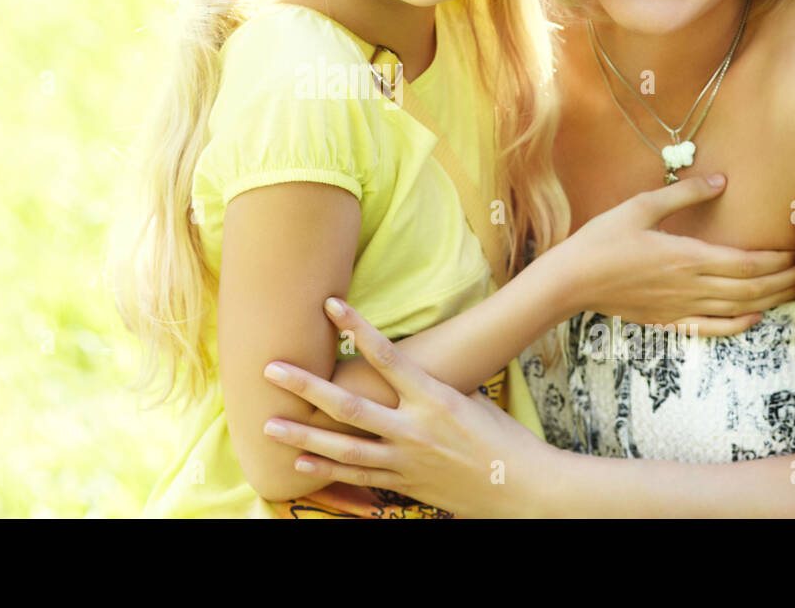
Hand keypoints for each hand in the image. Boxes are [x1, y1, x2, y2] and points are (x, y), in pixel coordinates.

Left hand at [262, 298, 551, 517]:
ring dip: (303, 435)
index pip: (386, 355)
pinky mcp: (405, 485)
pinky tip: (301, 461)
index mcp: (435, 397)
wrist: (524, 489)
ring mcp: (407, 460)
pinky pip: (358, 476)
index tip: (328, 304)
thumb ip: (433, 386)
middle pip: (349, 406)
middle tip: (271, 369)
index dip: (356, 328)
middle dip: (306, 386)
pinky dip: (328, 468)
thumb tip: (411, 367)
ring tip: (270, 424)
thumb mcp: (471, 399)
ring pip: (344, 447)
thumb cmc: (503, 438)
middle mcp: (415, 428)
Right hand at [542, 174, 794, 334]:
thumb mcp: (640, 206)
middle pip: (753, 289)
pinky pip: (713, 328)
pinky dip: (739, 326)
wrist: (572, 281)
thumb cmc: (602, 240)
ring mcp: (681, 307)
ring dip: (772, 301)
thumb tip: (721, 179)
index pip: (748, 263)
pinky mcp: (669, 320)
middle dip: (787, 282)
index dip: (780, 260)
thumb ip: (683, 193)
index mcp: (687, 257)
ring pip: (739, 309)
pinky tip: (755, 318)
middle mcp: (691, 286)